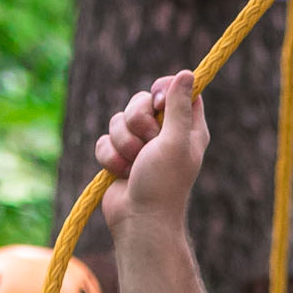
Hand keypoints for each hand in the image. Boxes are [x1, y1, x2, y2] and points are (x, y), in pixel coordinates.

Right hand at [96, 71, 209, 218]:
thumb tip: (187, 73)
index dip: (164, 90)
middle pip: (142, 101)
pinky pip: (104, 140)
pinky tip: (121, 174)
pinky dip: (109, 157)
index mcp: (187, 128)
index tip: (157, 101)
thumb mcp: (176, 141)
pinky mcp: (119, 156)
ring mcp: (140, 145)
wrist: (139, 220)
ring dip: (123, 144)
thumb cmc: (163, 184)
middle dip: (137, 121)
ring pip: (119, 119)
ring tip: (134, 165)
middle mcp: (164, 134)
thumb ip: (178, 106)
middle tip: (148, 144)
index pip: (178, 90)